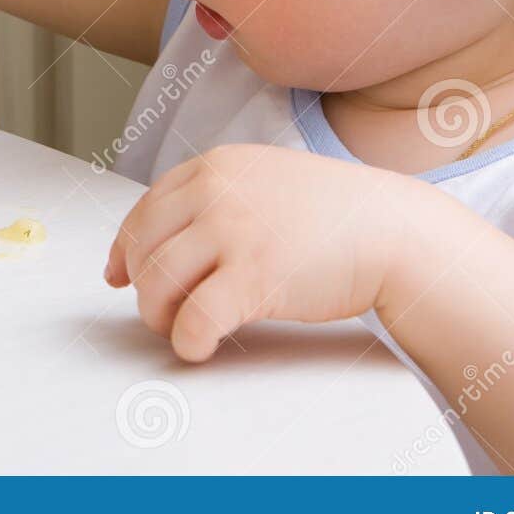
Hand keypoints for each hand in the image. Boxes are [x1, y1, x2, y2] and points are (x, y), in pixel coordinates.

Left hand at [104, 144, 419, 361]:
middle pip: (143, 247)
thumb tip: (162, 240)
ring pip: (156, 284)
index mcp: (216, 167)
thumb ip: (217, 196)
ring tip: (181, 327)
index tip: (119, 274)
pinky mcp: (253, 277)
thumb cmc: (337, 214)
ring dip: (159, 315)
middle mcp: (216, 192)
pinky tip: (200, 347)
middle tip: (160, 309)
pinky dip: (187, 342)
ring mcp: (233, 232)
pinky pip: (193, 320)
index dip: (126, 248)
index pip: (146, 208)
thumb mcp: (266, 180)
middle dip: (142, 285)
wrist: (394, 230)